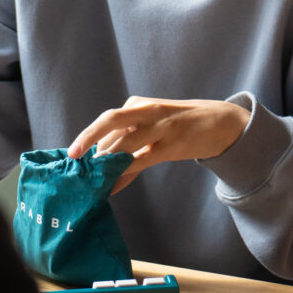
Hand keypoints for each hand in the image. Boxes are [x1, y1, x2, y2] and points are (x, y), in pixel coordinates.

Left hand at [66, 96, 251, 194]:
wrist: (221, 122)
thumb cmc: (182, 122)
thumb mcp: (154, 121)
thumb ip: (130, 137)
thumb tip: (103, 160)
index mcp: (139, 104)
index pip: (108, 122)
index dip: (89, 139)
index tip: (75, 156)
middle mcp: (147, 111)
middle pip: (110, 121)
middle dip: (88, 139)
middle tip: (72, 157)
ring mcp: (160, 128)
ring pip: (124, 145)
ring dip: (105, 164)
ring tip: (91, 181)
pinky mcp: (170, 146)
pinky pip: (139, 162)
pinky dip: (122, 176)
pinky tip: (112, 188)